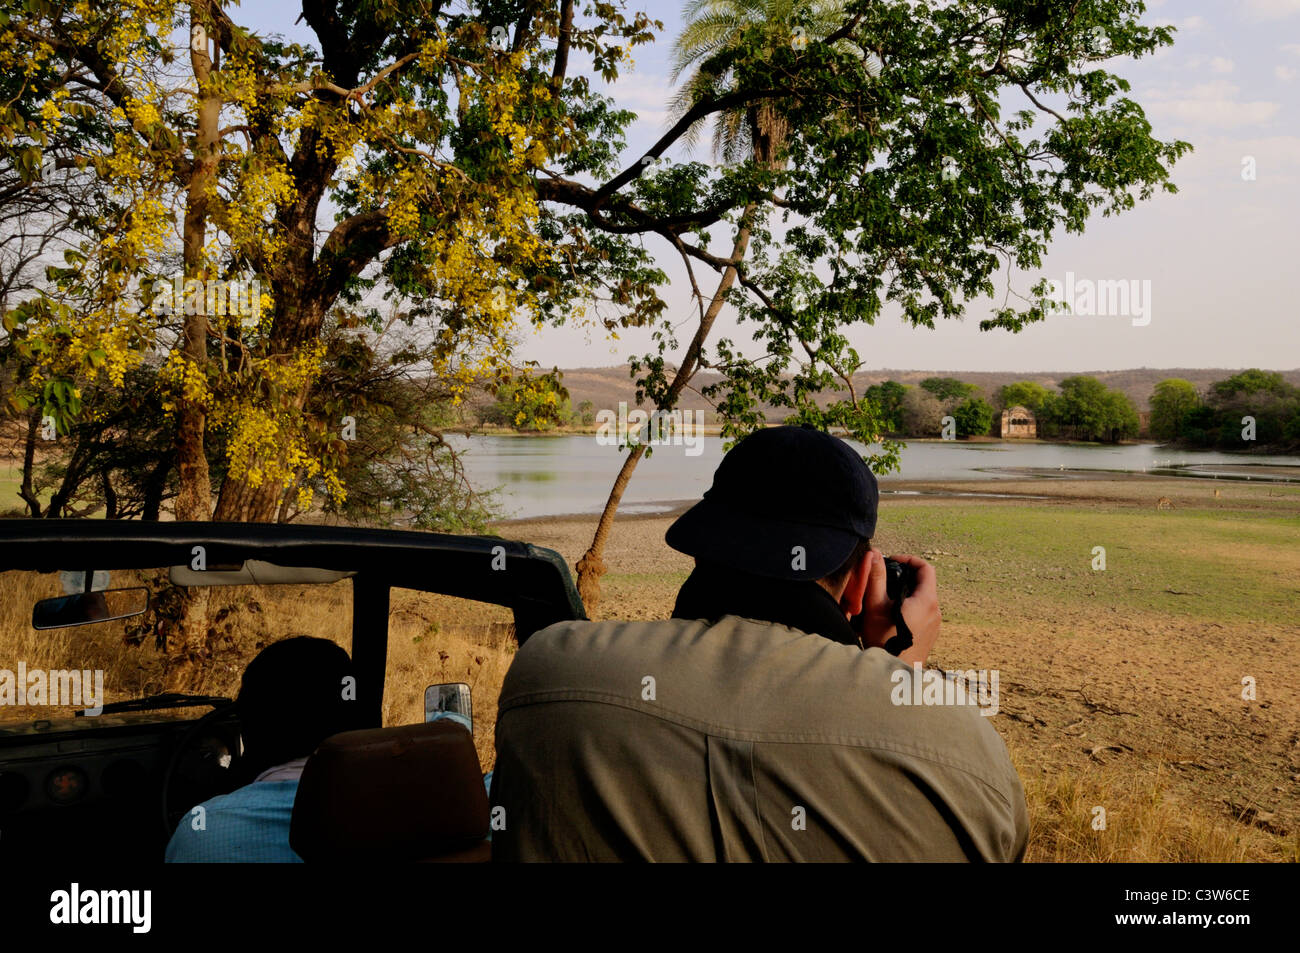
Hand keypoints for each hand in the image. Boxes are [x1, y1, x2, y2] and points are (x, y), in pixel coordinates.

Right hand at [857, 550, 940, 664]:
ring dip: (907, 593)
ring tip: (885, 598)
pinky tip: (891, 616)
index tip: (892, 561)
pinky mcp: (930, 635)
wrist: (892, 674)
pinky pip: (923, 613)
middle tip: (885, 578)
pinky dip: (910, 607)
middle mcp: (936, 611)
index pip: (925, 568)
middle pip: (924, 584)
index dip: (909, 559)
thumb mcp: (875, 605)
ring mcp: (935, 625)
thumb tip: (874, 554)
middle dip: (905, 576)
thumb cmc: (884, 640)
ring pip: (923, 599)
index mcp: (927, 601)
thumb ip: (876, 577)